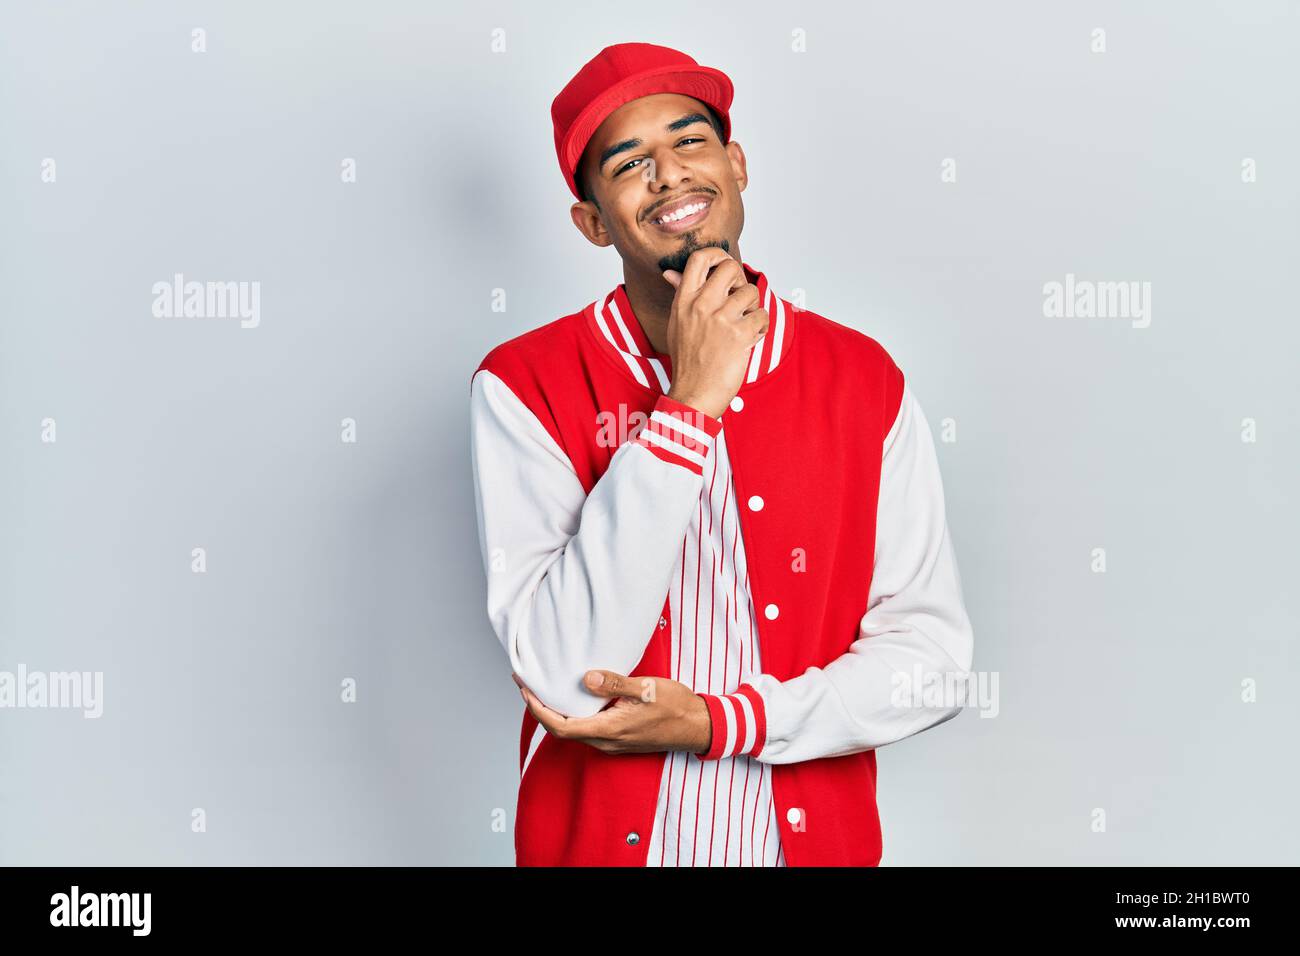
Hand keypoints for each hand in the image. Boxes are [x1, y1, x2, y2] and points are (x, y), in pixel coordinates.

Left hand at [513, 671, 711, 755]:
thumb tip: (587, 679)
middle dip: (540, 708)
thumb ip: (616, 684)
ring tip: (544, 688)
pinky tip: (573, 697)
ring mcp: (613, 743)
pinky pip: (586, 729)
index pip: (561, 726)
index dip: (538, 710)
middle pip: (562, 730)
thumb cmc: (676, 707)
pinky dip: (572, 714)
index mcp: (609, 731)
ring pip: (574, 730)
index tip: (525, 689)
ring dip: (555, 712)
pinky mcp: (618, 738)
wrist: (699, 726)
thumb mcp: (648, 689)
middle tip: (526, 684)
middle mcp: (607, 742)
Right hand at [661, 248, 768, 418]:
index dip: (718, 255)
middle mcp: (701, 305)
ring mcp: (720, 319)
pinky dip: (761, 327)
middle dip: (740, 281)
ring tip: (744, 324)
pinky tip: (750, 338)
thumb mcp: (677, 323)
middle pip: (731, 267)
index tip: (724, 266)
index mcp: (684, 301)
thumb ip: (680, 294)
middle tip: (738, 299)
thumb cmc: (687, 361)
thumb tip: (671, 272)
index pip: (699, 258)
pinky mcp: (739, 335)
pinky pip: (762, 316)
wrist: (693, 394)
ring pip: (751, 291)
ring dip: (753, 307)